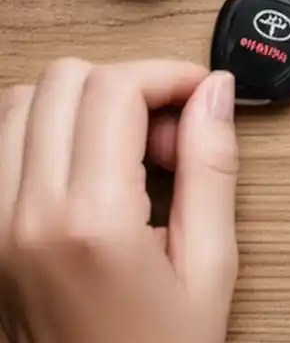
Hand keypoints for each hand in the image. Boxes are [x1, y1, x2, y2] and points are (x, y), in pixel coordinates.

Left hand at [0, 60, 238, 342]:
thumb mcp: (210, 267)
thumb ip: (212, 169)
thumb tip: (216, 94)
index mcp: (92, 221)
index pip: (114, 89)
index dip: (168, 75)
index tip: (202, 96)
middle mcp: (27, 214)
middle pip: (64, 80)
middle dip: (127, 85)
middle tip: (170, 134)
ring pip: (21, 101)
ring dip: (82, 106)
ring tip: (129, 154)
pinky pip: (1, 144)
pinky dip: (45, 133)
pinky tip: (89, 169)